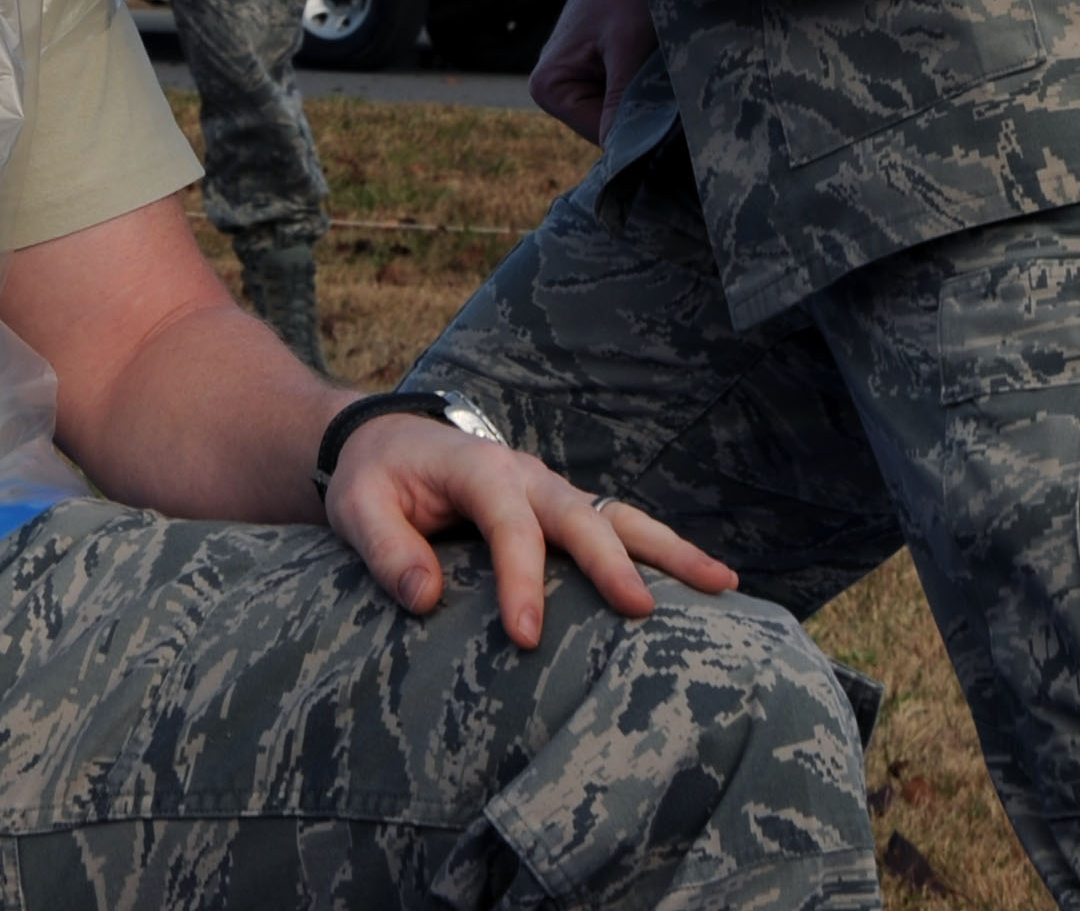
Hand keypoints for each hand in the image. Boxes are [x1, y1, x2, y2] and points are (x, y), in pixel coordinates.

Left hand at [323, 413, 736, 648]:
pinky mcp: (561, 511)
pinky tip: (703, 584)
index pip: (509, 524)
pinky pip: (616, 528)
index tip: (527, 638)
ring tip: (722, 583)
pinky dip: (660, 553)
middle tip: (642, 611)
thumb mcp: (357, 509)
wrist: (385, 442)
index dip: (520, 580)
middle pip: (582, 515)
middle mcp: (526, 473)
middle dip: (614, 562)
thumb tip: (424, 598)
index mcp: (478, 467)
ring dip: (669, 549)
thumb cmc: (373, 479)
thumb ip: (385, 549)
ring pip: (618, 515)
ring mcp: (551, 490)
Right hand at [529, 0, 656, 145]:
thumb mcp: (628, 47)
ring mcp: (572, 83)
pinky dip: (639, 88)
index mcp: (549, 87)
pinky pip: (619, 98)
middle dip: (638, 111)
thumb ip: (623, 99)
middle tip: (666, 85)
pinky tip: (651, 68)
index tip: (667, 113)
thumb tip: (622, 154)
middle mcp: (553, 90)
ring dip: (641, 99)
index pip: (600, 134)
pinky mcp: (590, 76)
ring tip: (658, 70)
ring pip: (616, 114)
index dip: (634, 128)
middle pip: (607, 126)